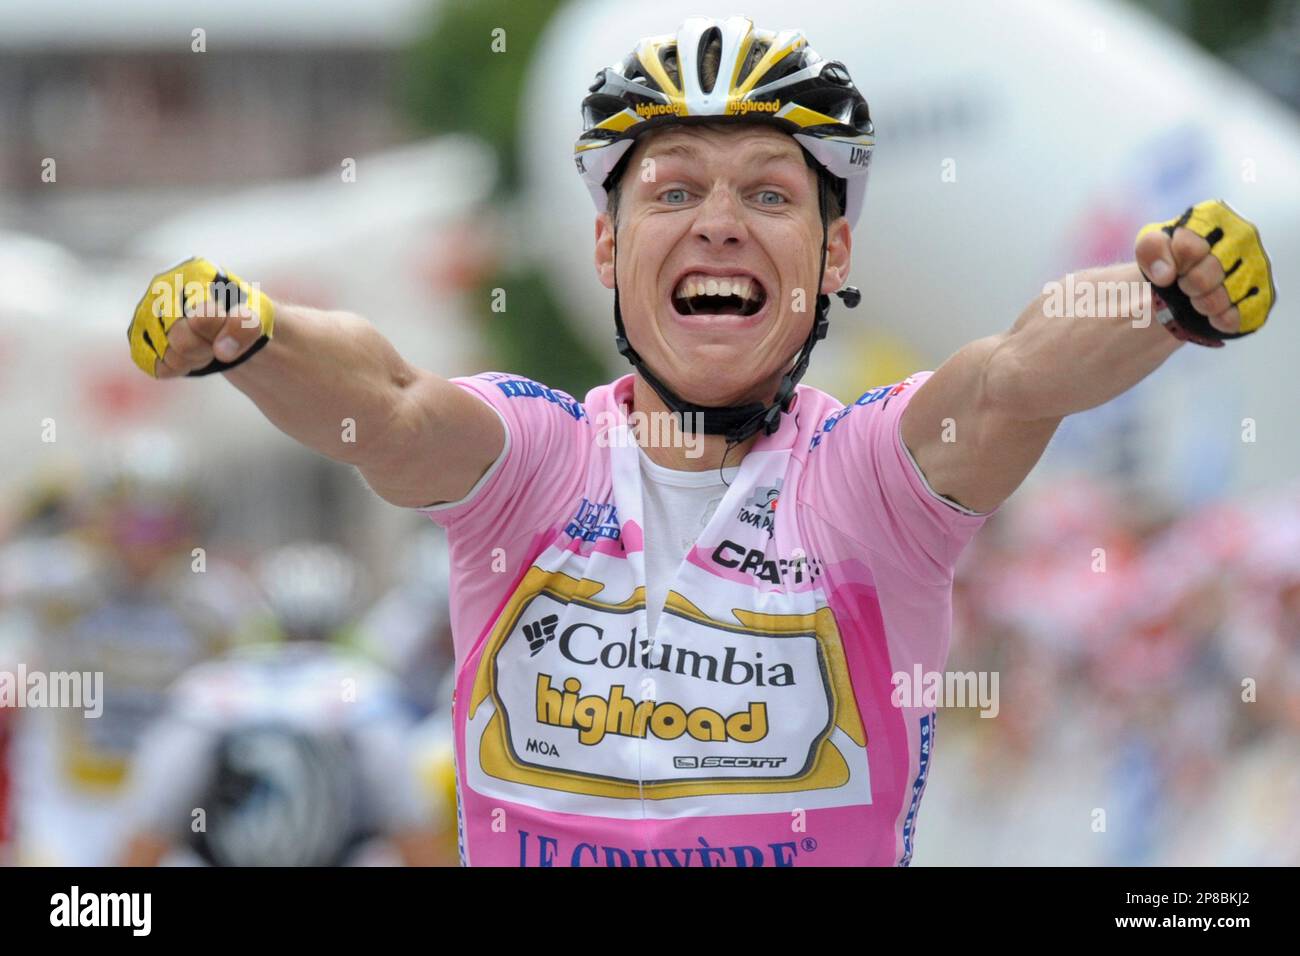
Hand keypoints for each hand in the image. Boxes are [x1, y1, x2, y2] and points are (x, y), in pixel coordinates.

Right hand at [128, 257, 274, 377]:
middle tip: (217, 338)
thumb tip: (222, 350)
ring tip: (204, 343)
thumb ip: (244, 327)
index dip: (219, 331)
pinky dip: (178, 366)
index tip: (230, 323)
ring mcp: (146, 310)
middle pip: (179, 339)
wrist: (229, 328)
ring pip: (167, 355)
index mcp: (193, 272)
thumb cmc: (242, 316)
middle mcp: (162, 286)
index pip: (202, 319)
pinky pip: (156, 365)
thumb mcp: (254, 319)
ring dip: (193, 357)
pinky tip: (190, 352)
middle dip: (204, 347)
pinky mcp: (139, 335)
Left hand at [1134, 200, 1274, 345]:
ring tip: (1199, 296)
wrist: (1188, 284)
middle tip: (1186, 283)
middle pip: (1204, 277)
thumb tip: (1166, 274)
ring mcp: (1258, 264)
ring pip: (1220, 299)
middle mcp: (1243, 235)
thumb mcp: (1151, 248)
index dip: (1174, 265)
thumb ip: (1151, 250)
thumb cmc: (1171, 259)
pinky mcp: (1265, 295)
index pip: (1189, 249)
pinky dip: (1217, 319)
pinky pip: (1234, 317)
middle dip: (1187, 286)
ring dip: (1201, 304)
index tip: (1176, 264)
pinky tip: (1214, 312)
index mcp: (1215, 216)